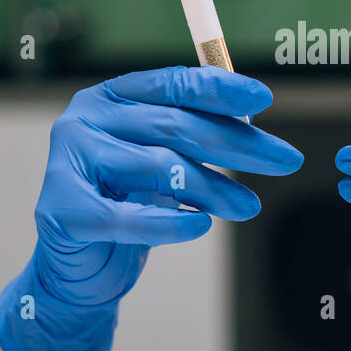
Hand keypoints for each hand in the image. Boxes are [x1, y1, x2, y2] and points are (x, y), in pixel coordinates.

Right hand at [0, 66, 302, 350]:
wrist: (78, 267)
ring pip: (160, 167)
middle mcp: (84, 120)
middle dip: (238, 144)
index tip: (264, 99)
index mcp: (110, 98)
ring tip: (249, 207)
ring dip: (214, 188)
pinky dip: (170, 222)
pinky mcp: (65, 210)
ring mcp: (70, 163)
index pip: (172, 83)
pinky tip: (201, 225)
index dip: (220, 89)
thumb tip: (252, 126)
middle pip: (174, 125)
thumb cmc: (127, 204)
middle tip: (286, 161)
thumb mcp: (164, 161)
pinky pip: (129, 217)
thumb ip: (195, 136)